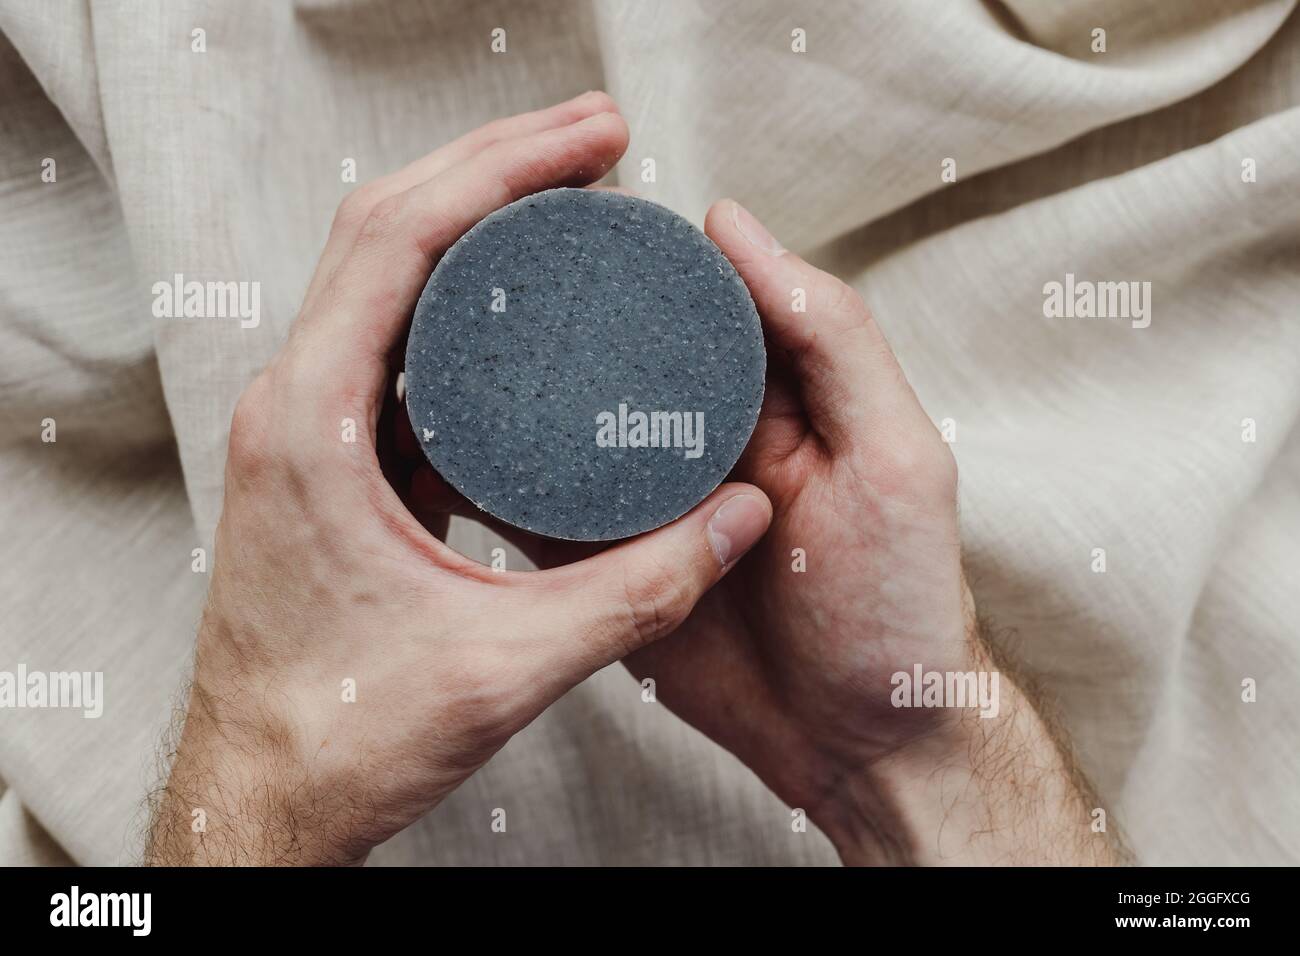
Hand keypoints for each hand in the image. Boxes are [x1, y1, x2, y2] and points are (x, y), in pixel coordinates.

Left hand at [144, 94, 774, 865]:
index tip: (589, 144)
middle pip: (387, 230)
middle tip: (594, 144)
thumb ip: (634, 592)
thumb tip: (736, 522)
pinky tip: (522, 321)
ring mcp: (306, 433)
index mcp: (313, 428)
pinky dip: (457, 309)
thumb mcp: (504, 666)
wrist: (261, 800)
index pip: (400, 241)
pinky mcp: (330, 464)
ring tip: (565, 206)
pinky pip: (393, 351)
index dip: (500, 173)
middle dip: (495, 171)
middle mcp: (294, 409)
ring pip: (384, 282)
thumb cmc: (337, 737)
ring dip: (472, 230)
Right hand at [464, 199, 1118, 864]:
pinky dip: (496, 485)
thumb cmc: (897, 606)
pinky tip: (447, 454)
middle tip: (473, 280)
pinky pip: (542, 513)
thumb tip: (735, 226)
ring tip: (438, 355)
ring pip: (565, 428)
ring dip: (510, 398)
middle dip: (551, 320)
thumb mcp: (892, 456)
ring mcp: (648, 499)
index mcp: (770, 388)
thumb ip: (831, 338)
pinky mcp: (609, 562)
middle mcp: (702, 432)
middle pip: (614, 355)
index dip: (632, 251)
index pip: (691, 293)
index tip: (562, 210)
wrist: (857, 748)